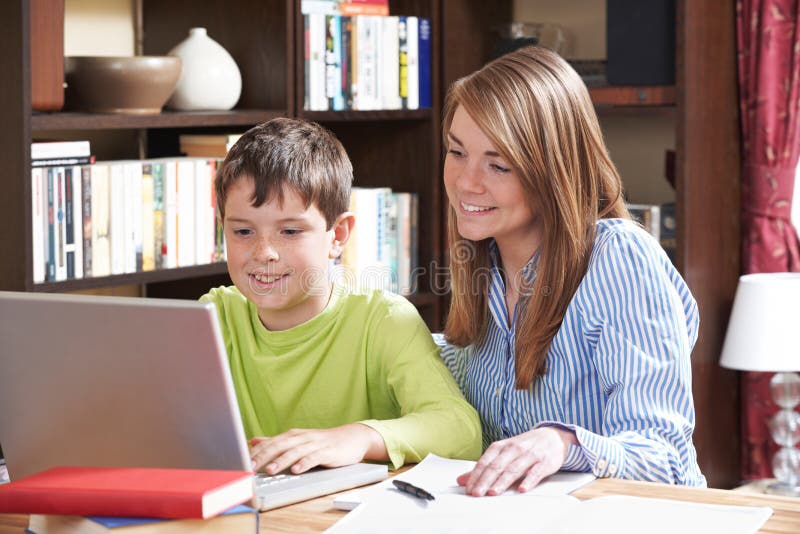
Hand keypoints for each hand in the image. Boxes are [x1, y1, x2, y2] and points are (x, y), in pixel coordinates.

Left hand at [249, 423, 386, 474]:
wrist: (352, 438)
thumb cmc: (323, 442)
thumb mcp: (298, 440)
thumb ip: (276, 442)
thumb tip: (253, 441)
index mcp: (293, 435)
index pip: (271, 442)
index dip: (257, 452)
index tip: (242, 461)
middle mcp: (302, 437)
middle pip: (280, 446)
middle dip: (264, 456)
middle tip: (250, 467)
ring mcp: (315, 444)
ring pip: (295, 451)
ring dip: (282, 461)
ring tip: (270, 470)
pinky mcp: (327, 452)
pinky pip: (314, 457)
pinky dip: (305, 463)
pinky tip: (297, 470)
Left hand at [457, 427, 575, 496]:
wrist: (552, 436)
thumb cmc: (524, 447)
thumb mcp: (503, 453)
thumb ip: (484, 467)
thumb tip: (463, 480)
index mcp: (501, 447)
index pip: (485, 462)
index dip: (475, 476)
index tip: (468, 488)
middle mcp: (514, 449)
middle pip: (497, 466)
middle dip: (485, 481)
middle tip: (477, 493)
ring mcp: (529, 455)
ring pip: (513, 469)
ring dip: (502, 482)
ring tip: (493, 492)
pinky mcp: (544, 462)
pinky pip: (535, 472)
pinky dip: (528, 481)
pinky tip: (521, 489)